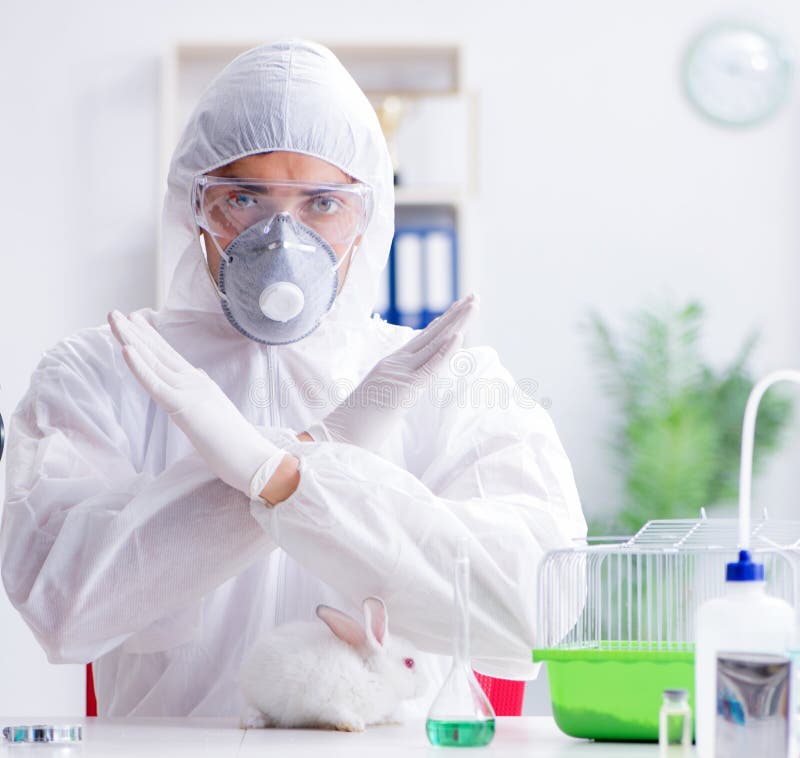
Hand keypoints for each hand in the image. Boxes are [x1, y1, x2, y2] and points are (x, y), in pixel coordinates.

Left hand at [108, 311, 288, 498]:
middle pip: (159, 353)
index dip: (151, 338)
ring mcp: (190, 392)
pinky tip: (126, 349)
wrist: (255, 459)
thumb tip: (197, 379)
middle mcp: (195, 382)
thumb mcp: (216, 414)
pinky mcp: (184, 407)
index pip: (170, 357)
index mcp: (201, 385)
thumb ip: (204, 394)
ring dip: (131, 339)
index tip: (135, 321)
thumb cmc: (237, 445)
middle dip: (135, 331)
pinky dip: (140, 366)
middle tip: (115, 312)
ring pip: (154, 361)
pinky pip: (156, 384)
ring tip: (114, 319)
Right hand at [306, 293, 477, 450]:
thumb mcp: (377, 402)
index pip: (421, 341)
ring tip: (474, 304)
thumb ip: (391, 393)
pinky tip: (460, 335)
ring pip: (435, 344)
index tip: (455, 309)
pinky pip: (430, 367)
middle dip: (455, 315)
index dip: (440, 324)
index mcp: (390, 366)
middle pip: (432, 335)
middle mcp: (395, 363)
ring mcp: (399, 373)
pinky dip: (446, 351)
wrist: (334, 436)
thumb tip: (399, 397)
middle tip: (473, 297)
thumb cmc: (353, 427)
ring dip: (457, 322)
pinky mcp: (404, 389)